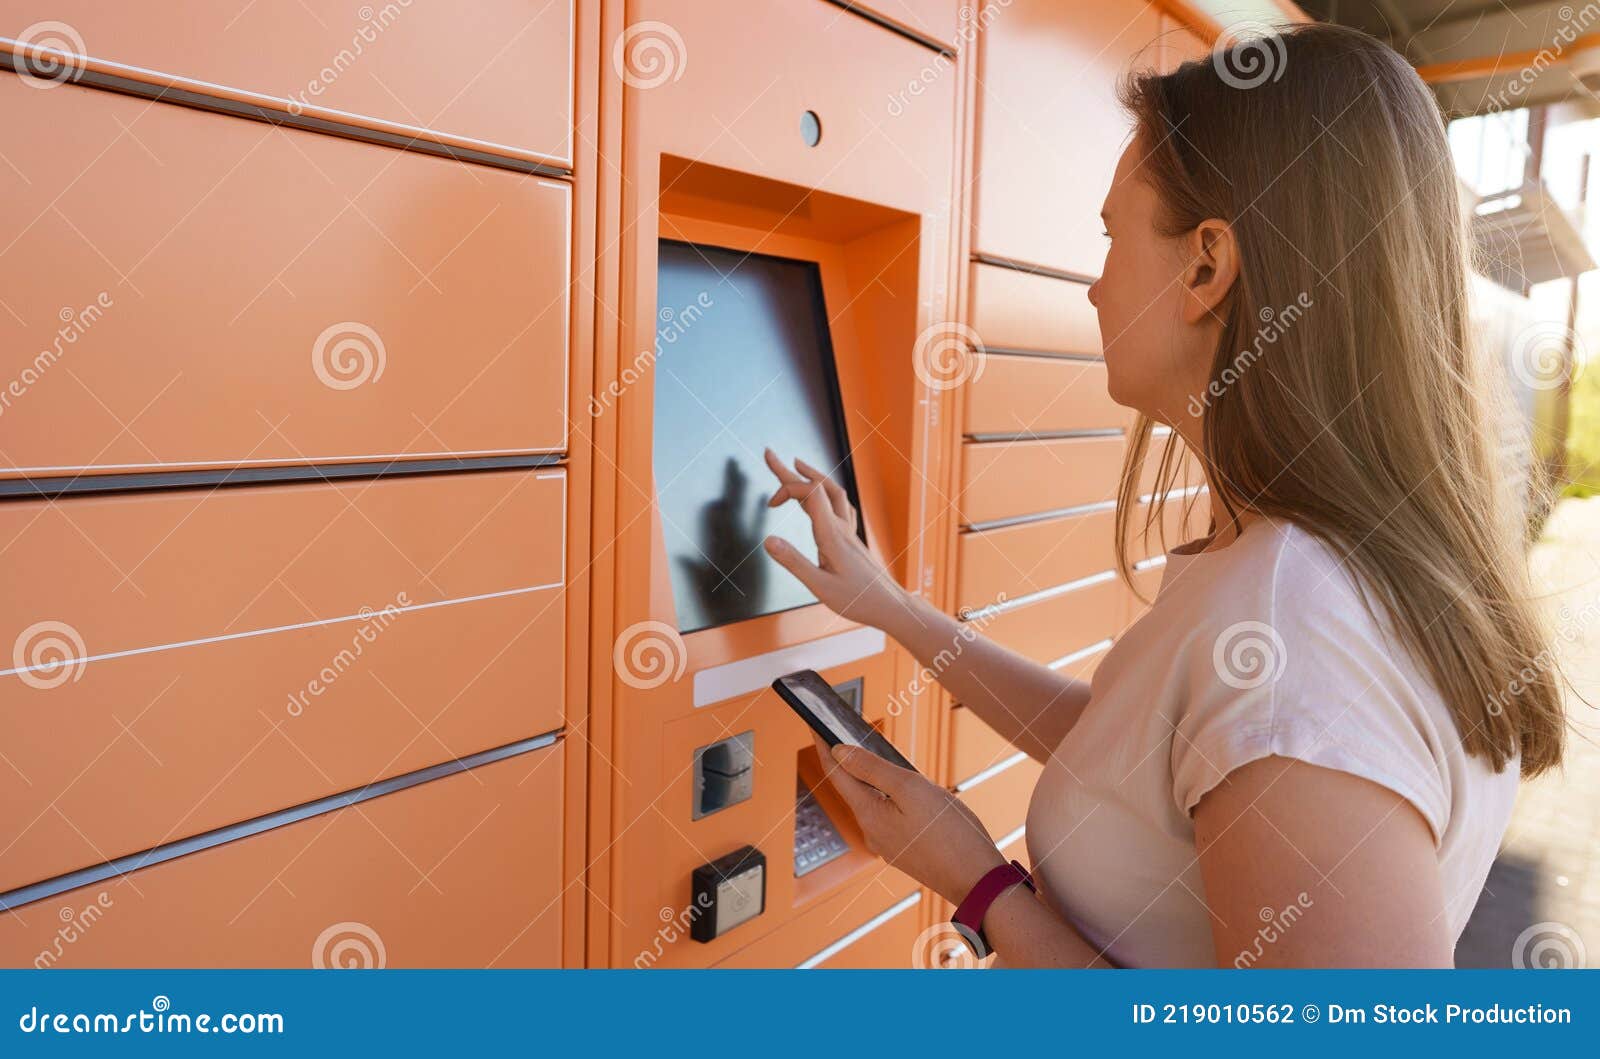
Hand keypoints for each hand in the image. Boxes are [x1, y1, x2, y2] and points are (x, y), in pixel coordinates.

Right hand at [761, 448, 912, 631]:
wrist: (890, 606)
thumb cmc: (858, 600)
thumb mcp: (820, 586)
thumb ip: (793, 562)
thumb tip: (768, 540)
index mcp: (831, 535)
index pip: (809, 493)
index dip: (786, 483)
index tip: (768, 500)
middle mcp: (841, 528)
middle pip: (819, 486)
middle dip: (792, 471)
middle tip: (772, 457)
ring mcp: (849, 532)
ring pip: (833, 492)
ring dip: (813, 477)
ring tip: (796, 469)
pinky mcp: (853, 539)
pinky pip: (840, 506)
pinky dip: (826, 493)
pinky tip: (823, 499)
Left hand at [812, 733, 1004, 904]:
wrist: (980, 882)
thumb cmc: (951, 834)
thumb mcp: (911, 789)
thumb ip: (872, 769)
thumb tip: (839, 752)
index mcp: (868, 815)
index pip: (835, 773)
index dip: (823, 745)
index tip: (813, 722)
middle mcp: (873, 832)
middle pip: (853, 788)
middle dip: (848, 761)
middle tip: (843, 732)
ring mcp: (890, 844)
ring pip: (873, 802)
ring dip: (872, 778)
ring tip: (876, 755)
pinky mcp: (907, 850)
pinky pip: (890, 816)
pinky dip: (890, 796)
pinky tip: (907, 790)